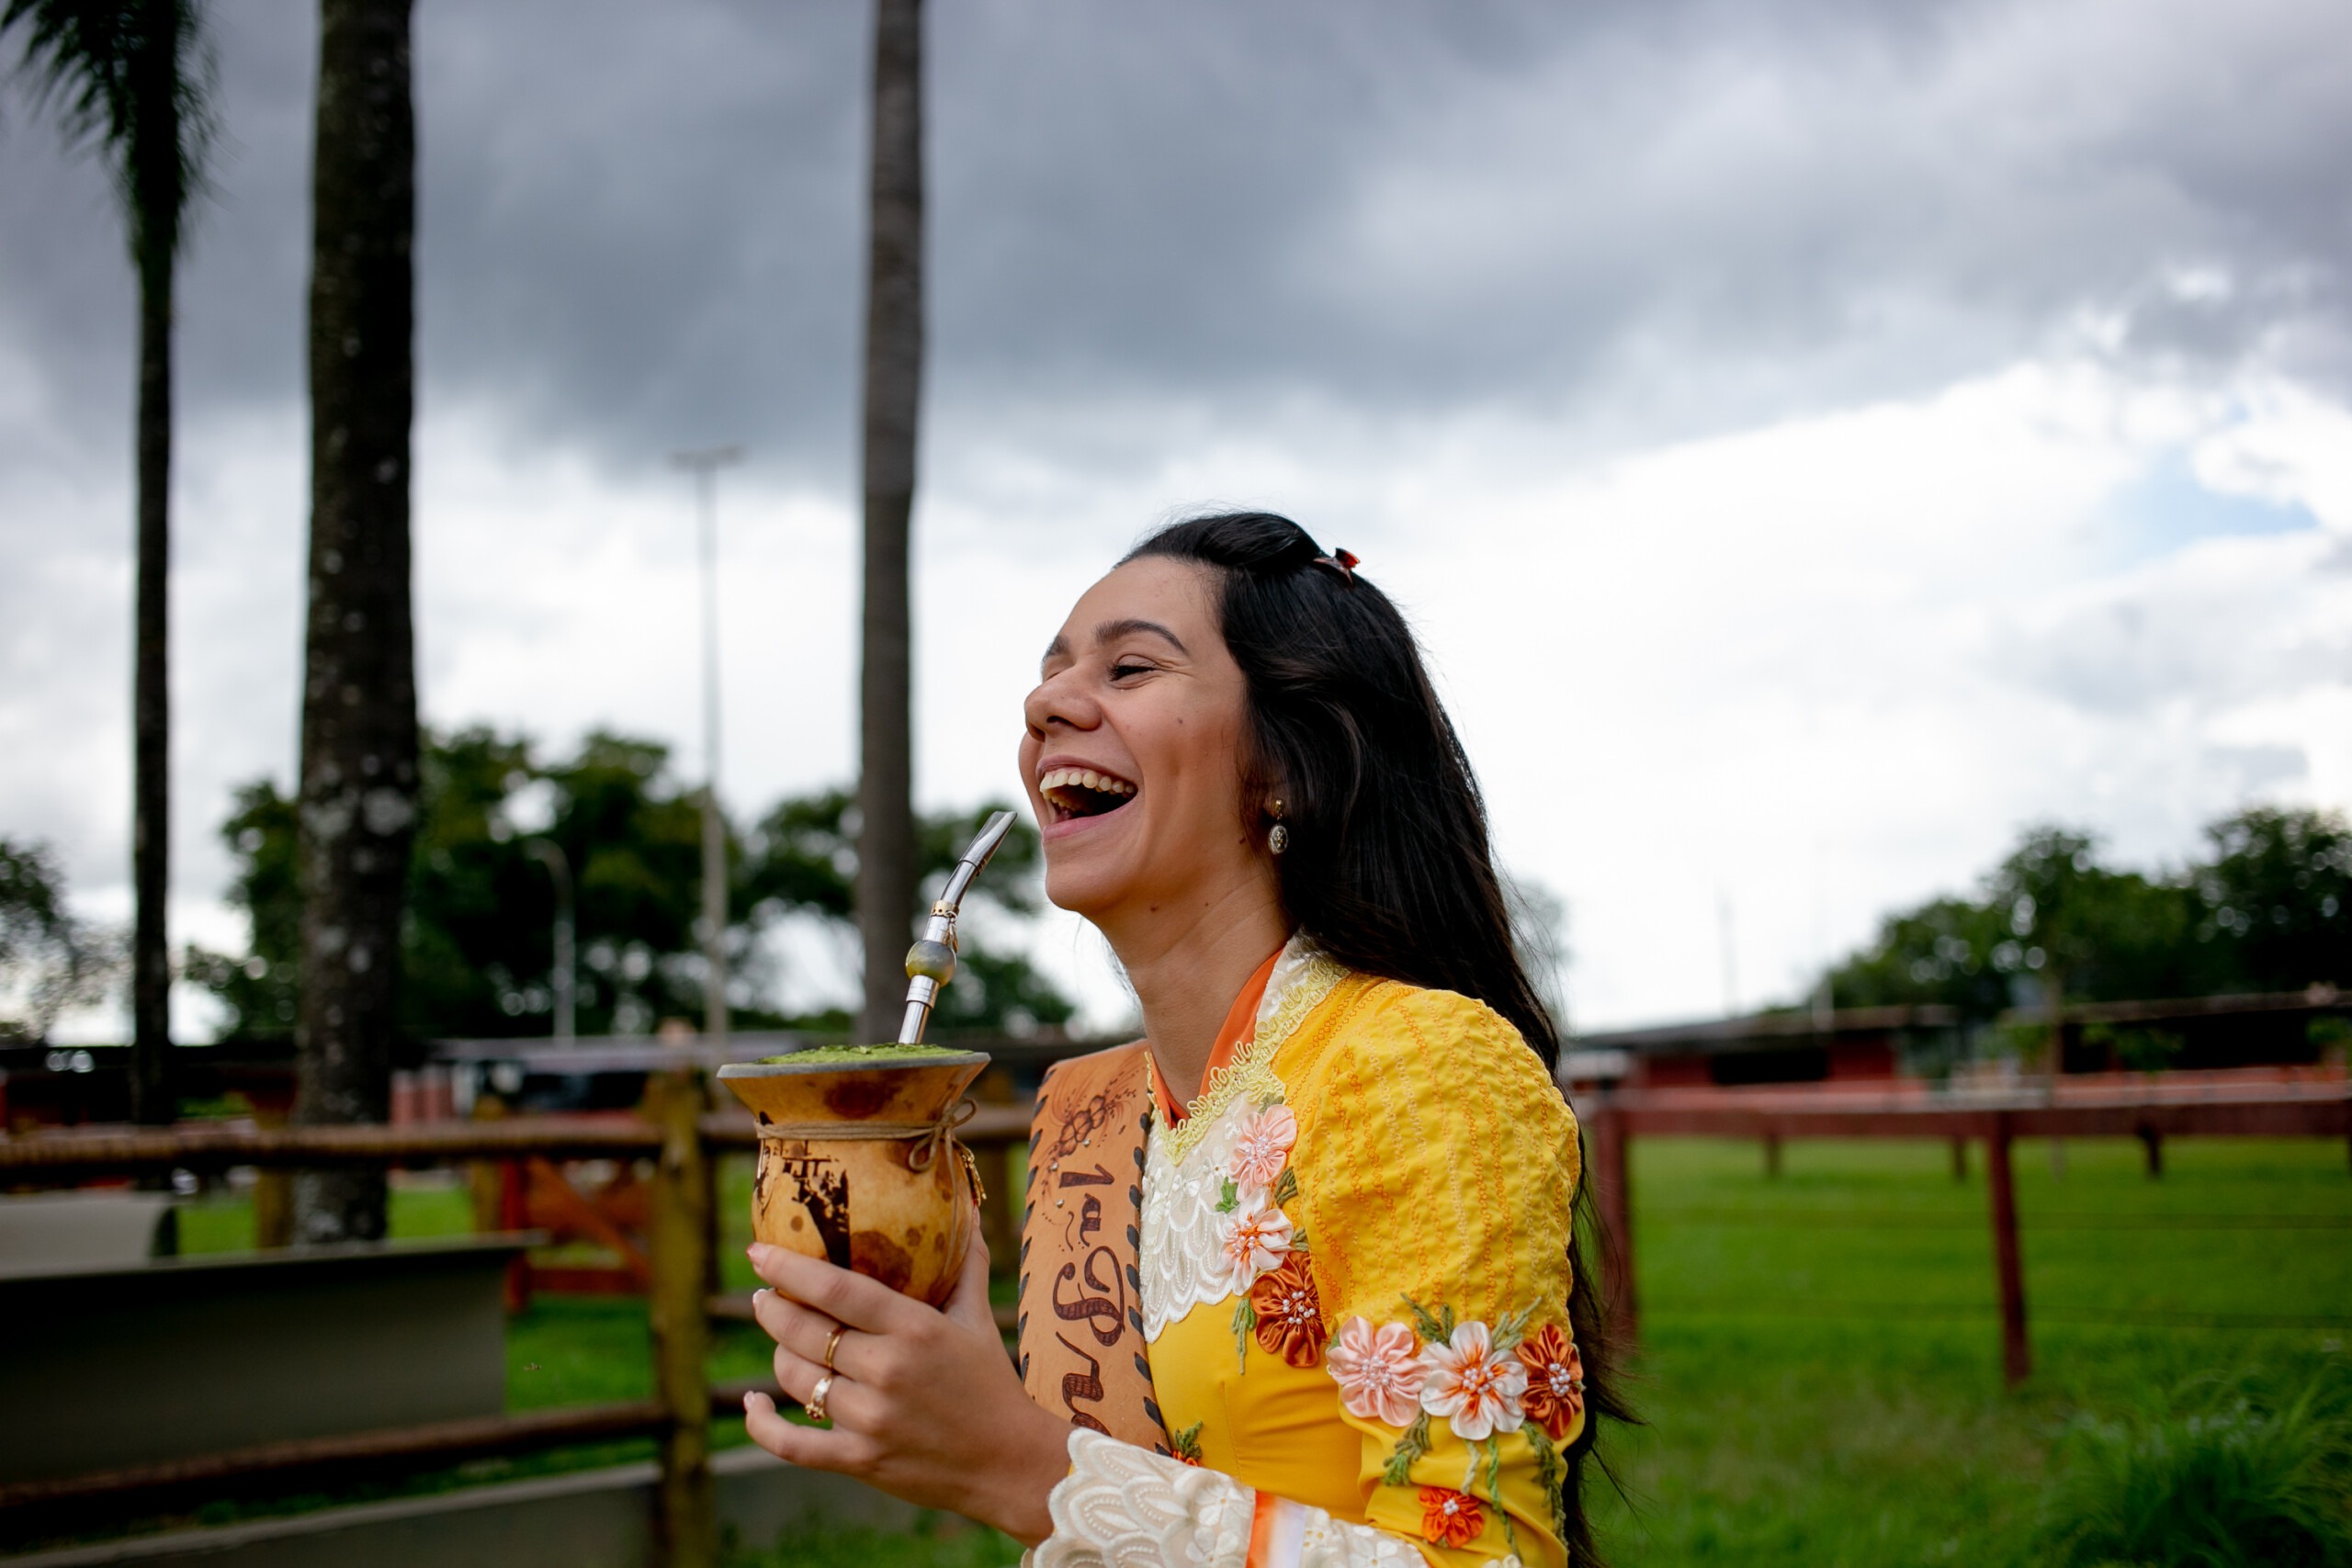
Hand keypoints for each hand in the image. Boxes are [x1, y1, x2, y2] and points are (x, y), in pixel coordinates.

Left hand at [742, 1213, 1072, 1545]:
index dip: (789, 1269)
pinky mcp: (860, 1460)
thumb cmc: (991, 1382)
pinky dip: (762, 1425)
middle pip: (804, 1331)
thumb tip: (965, 1206)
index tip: (759, 1252)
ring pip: (795, 1378)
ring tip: (781, 1340)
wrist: (1009, 1464)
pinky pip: (791, 1444)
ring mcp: (871, 1419)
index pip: (837, 1289)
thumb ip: (967, 1263)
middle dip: (772, 1308)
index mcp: (915, 1328)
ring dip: (779, 1355)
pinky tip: (753, 1404)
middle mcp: (888, 1370)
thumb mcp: (979, 1317)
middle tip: (762, 1295)